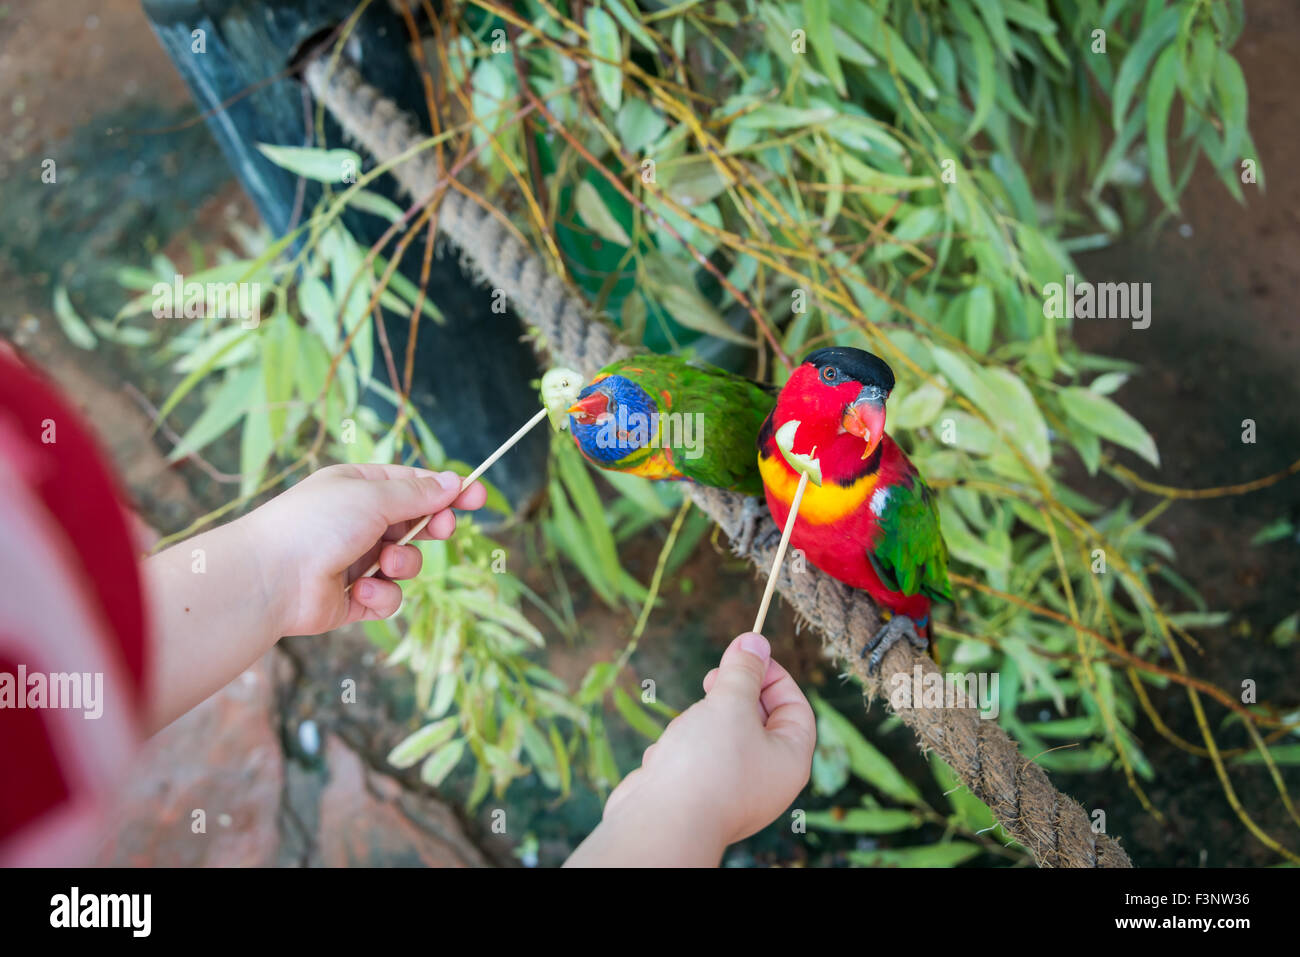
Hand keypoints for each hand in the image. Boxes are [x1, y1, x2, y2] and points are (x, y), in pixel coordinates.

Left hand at [241, 463, 486, 636]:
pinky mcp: (354, 599)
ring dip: (402, 564)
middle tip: (441, 530)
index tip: (477, 497)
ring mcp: (356, 561)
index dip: (446, 491)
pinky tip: (359, 591)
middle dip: (431, 528)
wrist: (269, 578)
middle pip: (416, 523)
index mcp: (358, 488)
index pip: (412, 485)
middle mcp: (358, 523)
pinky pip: (389, 597)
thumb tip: (454, 481)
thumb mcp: (373, 496)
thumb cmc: (315, 524)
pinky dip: (381, 595)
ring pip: (407, 563)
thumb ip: (418, 494)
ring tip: (381, 565)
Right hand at [572, 633, 814, 864]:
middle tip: (712, 678)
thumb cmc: (707, 764)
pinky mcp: (700, 795)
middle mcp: (767, 779)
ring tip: (687, 727)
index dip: (772, 675)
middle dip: (732, 695)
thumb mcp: (730, 703)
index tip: (745, 654)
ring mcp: (733, 789)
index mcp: (790, 760)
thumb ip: (743, 670)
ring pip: (722, 736)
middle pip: (758, 720)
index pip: (795, 707)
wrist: (662, 824)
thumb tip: (755, 640)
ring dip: (701, 722)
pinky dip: (680, 749)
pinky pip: (695, 759)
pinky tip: (667, 757)